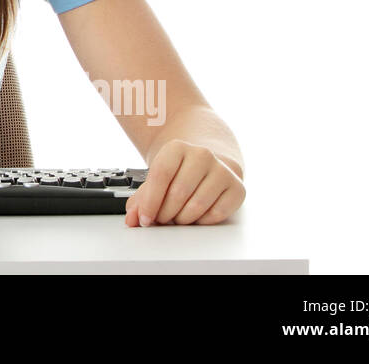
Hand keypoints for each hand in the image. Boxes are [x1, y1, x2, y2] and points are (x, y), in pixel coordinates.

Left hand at [124, 140, 244, 226]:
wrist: (207, 165)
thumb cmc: (178, 174)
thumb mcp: (157, 180)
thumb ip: (140, 199)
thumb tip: (131, 219)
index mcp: (177, 147)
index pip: (160, 175)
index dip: (149, 202)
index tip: (144, 219)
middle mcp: (202, 154)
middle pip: (178, 193)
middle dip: (165, 213)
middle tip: (161, 219)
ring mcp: (222, 170)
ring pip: (197, 205)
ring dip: (182, 219)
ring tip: (177, 217)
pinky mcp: (238, 188)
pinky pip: (216, 214)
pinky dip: (202, 221)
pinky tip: (196, 215)